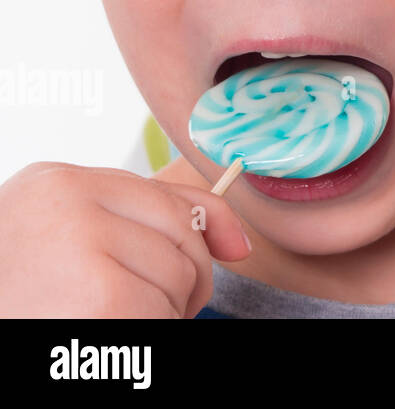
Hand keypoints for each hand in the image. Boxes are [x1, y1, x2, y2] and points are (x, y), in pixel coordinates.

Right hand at [0, 162, 250, 317]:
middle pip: (183, 241)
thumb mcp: (72, 242)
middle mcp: (68, 202)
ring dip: (158, 318)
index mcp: (57, 183)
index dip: (205, 233)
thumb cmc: (18, 297)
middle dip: (178, 285)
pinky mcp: (99, 298)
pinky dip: (146, 339)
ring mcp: (82, 245)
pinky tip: (100, 345)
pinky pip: (163, 319)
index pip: (170, 199)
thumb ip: (152, 222)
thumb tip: (238, 243)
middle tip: (129, 310)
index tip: (222, 253)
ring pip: (181, 281)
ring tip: (100, 327)